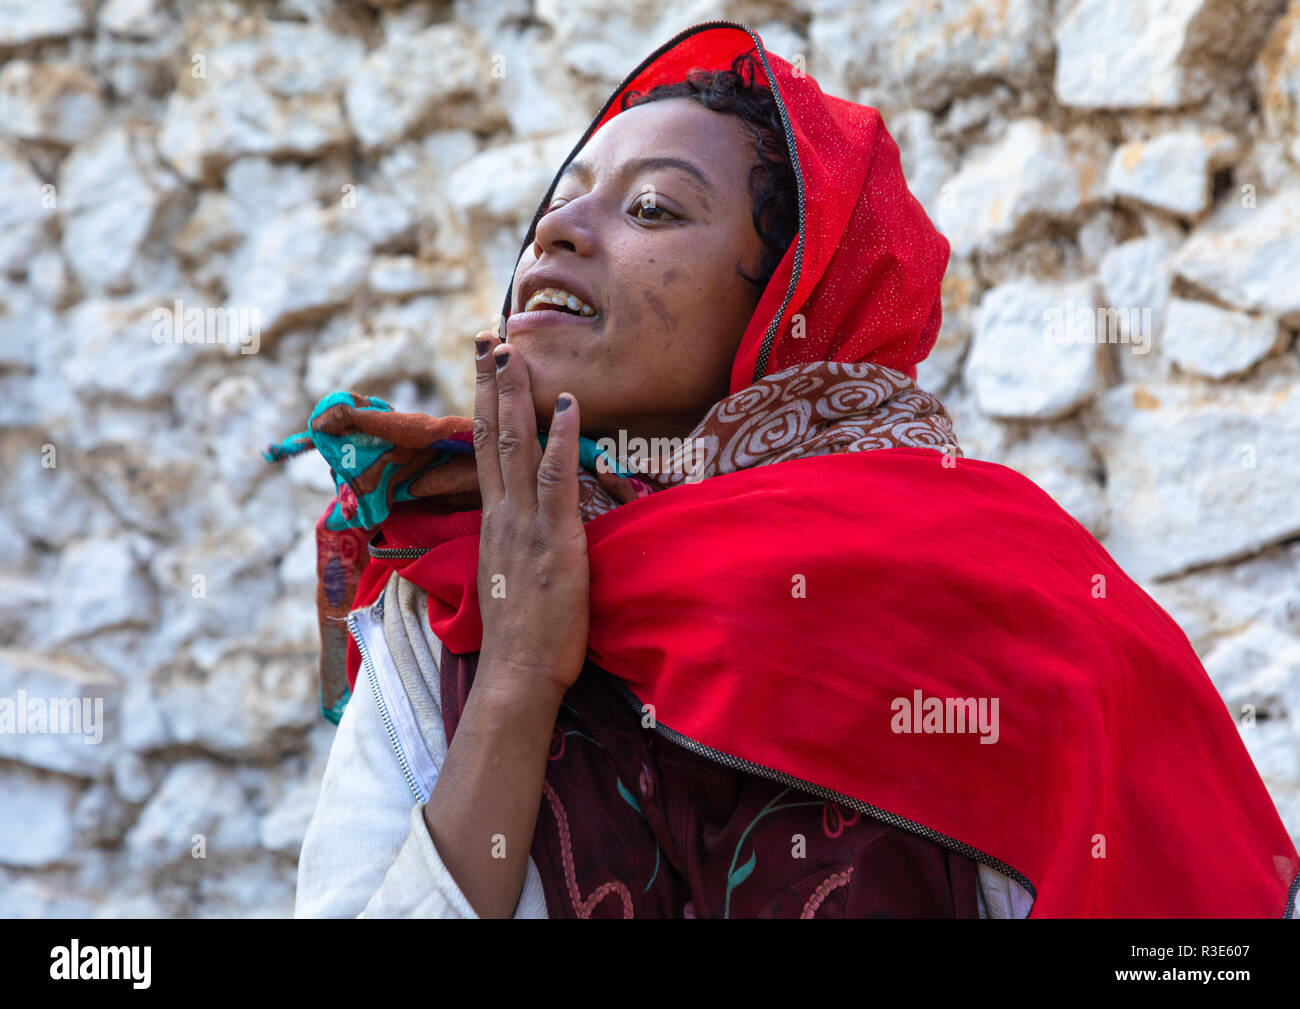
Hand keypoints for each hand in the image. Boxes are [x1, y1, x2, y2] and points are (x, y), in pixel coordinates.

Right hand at [470, 331, 588, 700]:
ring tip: (515, 351)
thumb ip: (516, 545)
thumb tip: (524, 527)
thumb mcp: (511, 578)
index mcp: (492, 524)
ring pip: (515, 446)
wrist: (518, 672)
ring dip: (516, 396)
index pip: (484, 453)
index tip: (485, 371)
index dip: (485, 408)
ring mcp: (524, 525)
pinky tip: (568, 405)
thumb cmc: (522, 637)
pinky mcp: (554, 539)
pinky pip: (554, 479)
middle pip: (491, 436)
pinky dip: (560, 439)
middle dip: (490, 385)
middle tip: (488, 338)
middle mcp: (502, 515)